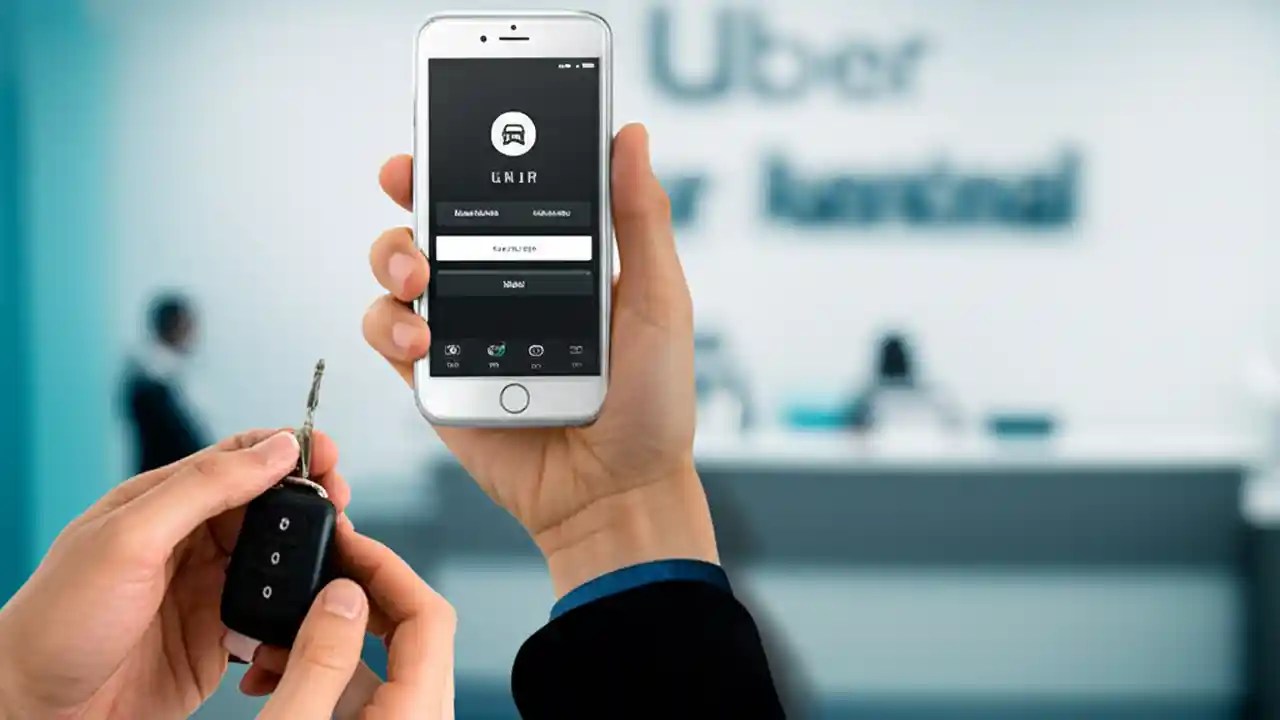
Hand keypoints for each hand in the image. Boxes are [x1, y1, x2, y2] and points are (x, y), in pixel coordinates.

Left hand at [0, 430, 350, 718]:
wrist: (40, 715)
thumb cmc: (58, 622)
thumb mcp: (130, 538)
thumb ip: (205, 487)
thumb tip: (275, 448)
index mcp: (166, 504)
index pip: (241, 459)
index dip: (289, 452)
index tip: (330, 456)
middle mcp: (192, 544)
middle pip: (272, 508)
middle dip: (314, 507)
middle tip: (342, 515)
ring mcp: (209, 593)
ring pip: (282, 563)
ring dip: (312, 563)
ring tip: (335, 566)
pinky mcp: (222, 642)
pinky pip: (276, 620)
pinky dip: (297, 617)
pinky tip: (302, 616)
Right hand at [242, 529, 455, 719]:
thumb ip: (321, 661)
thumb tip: (343, 596)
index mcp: (415, 714)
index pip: (428, 615)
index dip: (388, 567)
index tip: (347, 541)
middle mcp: (419, 719)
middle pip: (410, 629)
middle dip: (357, 590)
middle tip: (319, 563)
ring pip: (378, 659)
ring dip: (326, 634)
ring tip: (274, 630)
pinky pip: (358, 691)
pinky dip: (320, 670)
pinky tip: (271, 671)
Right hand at [363, 123, 717, 594]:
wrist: (617, 493)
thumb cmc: (652, 404)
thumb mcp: (658, 301)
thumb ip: (640, 220)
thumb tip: (632, 136)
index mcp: (552, 260)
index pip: (500, 194)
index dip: (466, 156)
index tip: (445, 128)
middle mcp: (500, 288)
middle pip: (434, 220)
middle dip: (412, 194)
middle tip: (410, 185)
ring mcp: (465, 332)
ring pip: (397, 272)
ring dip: (394, 259)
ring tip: (422, 280)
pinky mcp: (439, 379)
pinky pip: (388, 336)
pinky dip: (390, 326)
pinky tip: (423, 337)